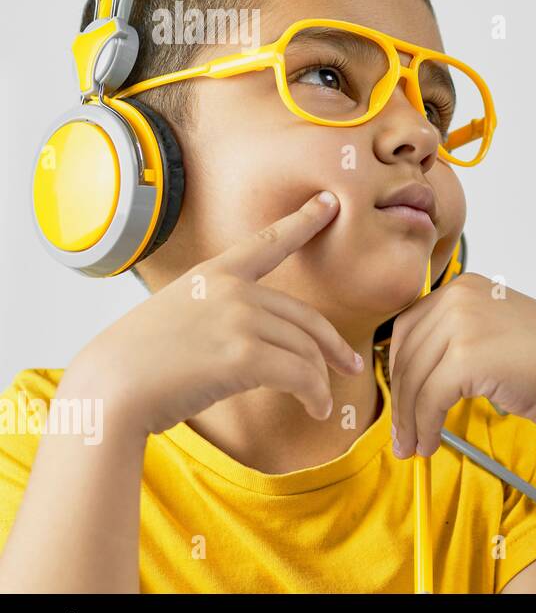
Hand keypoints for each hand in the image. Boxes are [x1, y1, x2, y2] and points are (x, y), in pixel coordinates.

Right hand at [65, 191, 363, 438]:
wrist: (109, 389)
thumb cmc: (139, 362)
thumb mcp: (177, 316)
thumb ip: (218, 312)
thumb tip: (254, 334)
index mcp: (215, 275)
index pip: (268, 242)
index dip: (304, 222)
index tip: (330, 203)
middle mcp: (233, 291)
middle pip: (305, 317)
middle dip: (331, 345)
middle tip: (349, 363)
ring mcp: (240, 320)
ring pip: (306, 350)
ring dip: (320, 381)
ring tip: (321, 402)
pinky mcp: (244, 357)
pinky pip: (301, 376)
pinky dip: (315, 395)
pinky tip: (316, 409)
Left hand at [388, 272, 535, 457]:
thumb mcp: (493, 331)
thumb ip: (456, 336)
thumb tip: (409, 373)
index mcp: (464, 286)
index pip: (408, 327)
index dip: (398, 369)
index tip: (402, 399)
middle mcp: (459, 296)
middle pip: (405, 355)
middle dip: (400, 400)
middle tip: (401, 434)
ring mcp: (462, 324)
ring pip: (413, 380)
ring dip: (409, 420)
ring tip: (413, 446)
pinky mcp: (466, 357)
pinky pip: (428, 399)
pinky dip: (424, 427)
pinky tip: (430, 443)